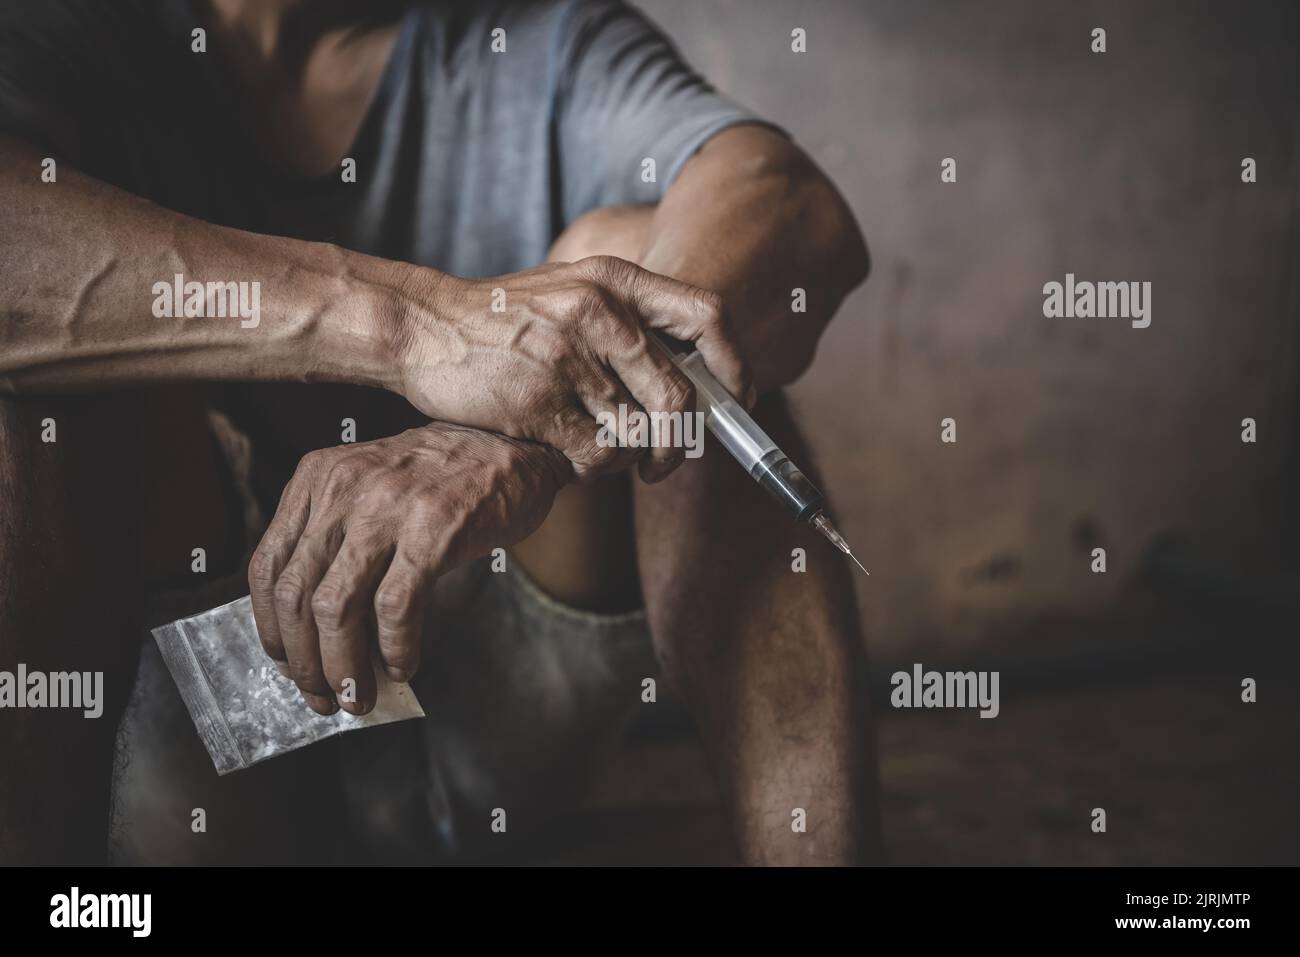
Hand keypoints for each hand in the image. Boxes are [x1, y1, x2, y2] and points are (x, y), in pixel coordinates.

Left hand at [247, 423, 568, 714]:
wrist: (518, 446)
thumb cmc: (448, 477)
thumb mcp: (373, 486)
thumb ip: (339, 539)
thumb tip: (321, 633)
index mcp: (318, 476)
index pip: (267, 566)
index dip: (269, 628)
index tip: (285, 663)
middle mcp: (343, 487)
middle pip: (296, 595)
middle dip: (304, 661)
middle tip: (321, 696)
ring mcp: (387, 507)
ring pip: (337, 608)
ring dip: (343, 666)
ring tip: (358, 696)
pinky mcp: (432, 530)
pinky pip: (395, 609)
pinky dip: (395, 649)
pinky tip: (403, 666)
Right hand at [395, 256, 752, 481]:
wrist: (423, 327)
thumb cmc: (505, 319)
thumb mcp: (572, 290)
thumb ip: (630, 321)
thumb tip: (696, 381)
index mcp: (614, 280)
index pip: (707, 316)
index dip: (734, 365)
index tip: (735, 400)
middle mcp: (598, 312)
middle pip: (678, 396)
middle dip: (680, 443)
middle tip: (664, 462)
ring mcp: (567, 356)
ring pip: (637, 433)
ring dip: (626, 456)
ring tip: (596, 447)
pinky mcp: (537, 400)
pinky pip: (596, 454)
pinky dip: (591, 467)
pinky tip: (567, 452)